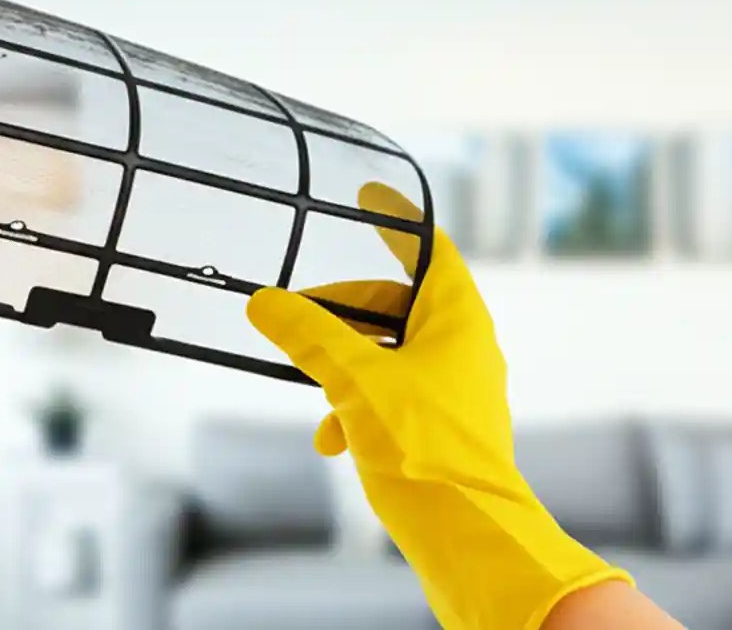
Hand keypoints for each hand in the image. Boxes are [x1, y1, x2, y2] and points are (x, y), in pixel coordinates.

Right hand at [247, 183, 630, 629]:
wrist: (467, 536)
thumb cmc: (424, 448)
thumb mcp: (354, 380)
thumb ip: (307, 335)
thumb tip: (264, 301)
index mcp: (457, 320)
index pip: (430, 249)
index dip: (397, 221)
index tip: (368, 196)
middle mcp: (463, 348)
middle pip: (397, 306)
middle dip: (342, 312)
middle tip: (295, 314)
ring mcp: (456, 391)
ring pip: (389, 355)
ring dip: (343, 366)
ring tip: (312, 392)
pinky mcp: (444, 429)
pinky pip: (394, 398)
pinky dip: (358, 406)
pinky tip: (332, 439)